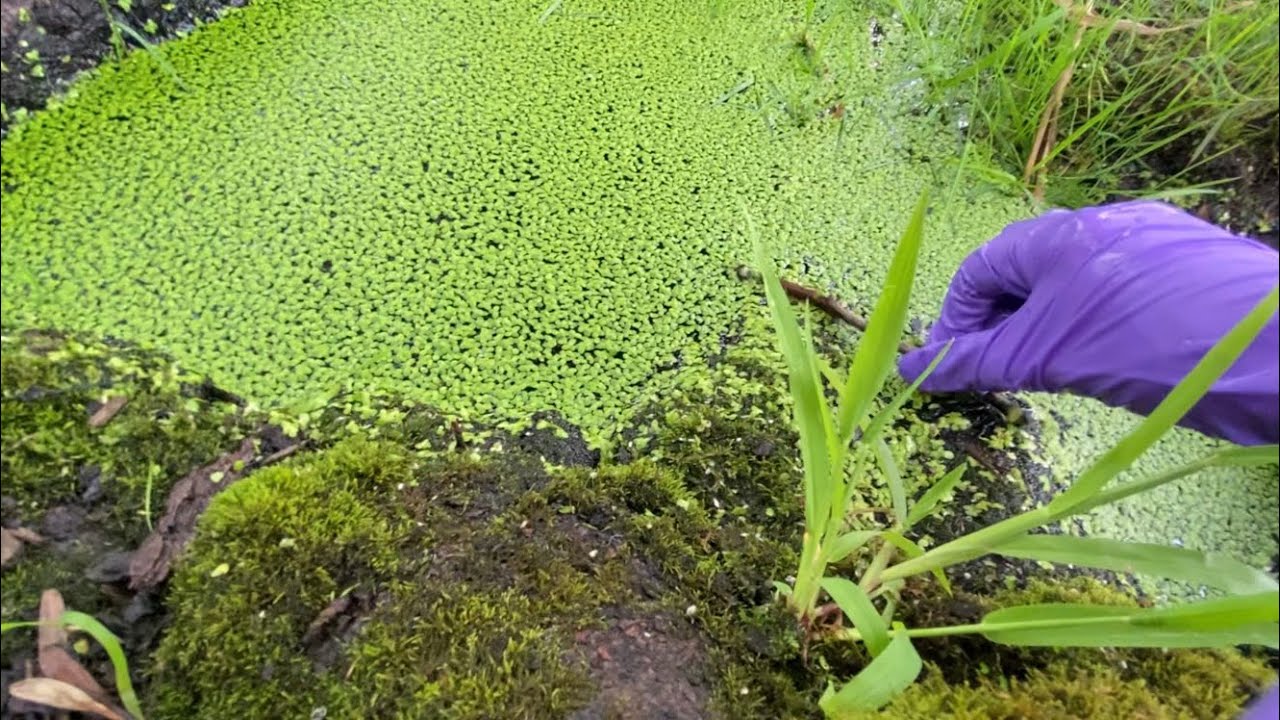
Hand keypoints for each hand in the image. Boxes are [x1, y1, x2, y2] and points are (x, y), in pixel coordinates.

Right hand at [899, 201, 1278, 445]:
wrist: (1272, 348)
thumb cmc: (1151, 343)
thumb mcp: (1050, 358)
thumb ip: (979, 361)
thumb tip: (912, 370)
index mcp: (1061, 235)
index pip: (981, 269)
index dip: (957, 319)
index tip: (951, 366)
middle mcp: (1101, 227)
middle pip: (1024, 273)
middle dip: (999, 324)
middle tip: (996, 373)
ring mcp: (1147, 243)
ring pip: (1070, 286)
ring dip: (1044, 328)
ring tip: (1048, 371)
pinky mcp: (1181, 268)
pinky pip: (1113, 293)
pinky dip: (1090, 326)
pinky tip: (1104, 360)